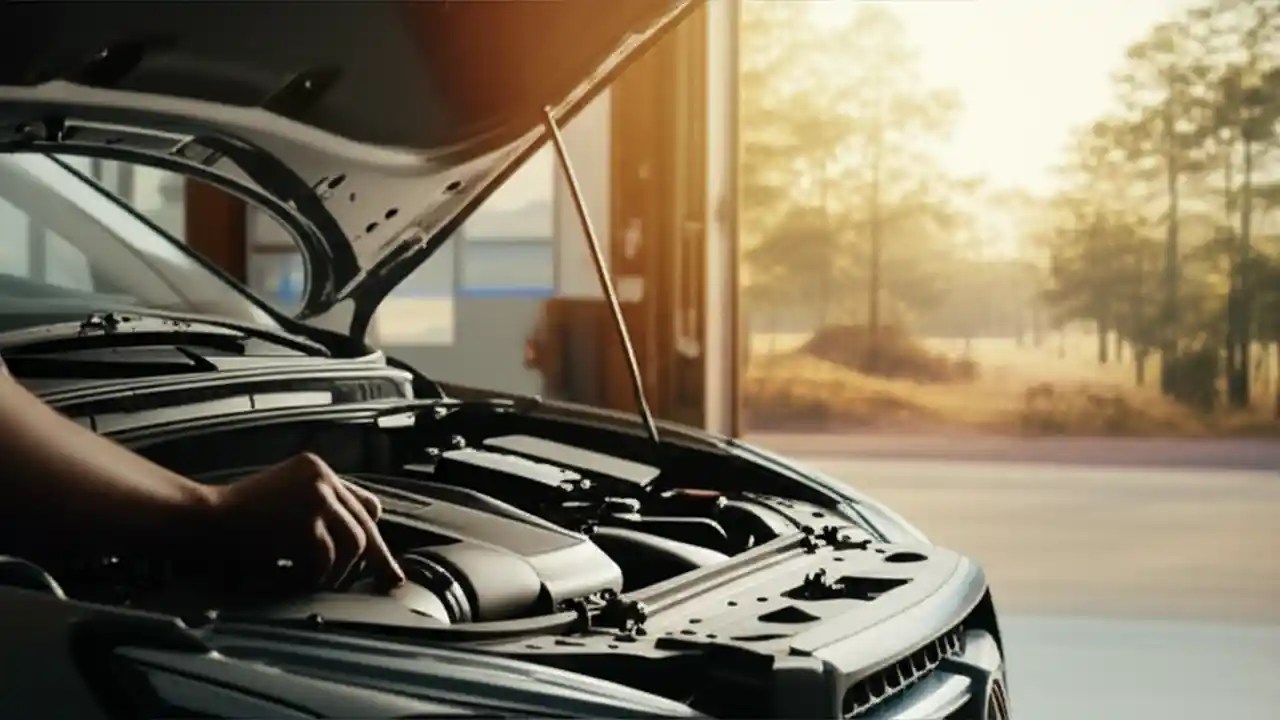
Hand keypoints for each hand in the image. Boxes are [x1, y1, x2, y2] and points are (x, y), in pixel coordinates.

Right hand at [208, 453, 404, 590]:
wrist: (205, 517)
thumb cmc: (239, 516)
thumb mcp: (286, 498)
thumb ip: (319, 509)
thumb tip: (360, 541)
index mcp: (317, 469)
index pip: (363, 503)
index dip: (374, 532)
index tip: (383, 558)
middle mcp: (323, 478)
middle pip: (365, 524)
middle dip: (377, 559)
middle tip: (389, 581)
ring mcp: (317, 498)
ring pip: (353, 545)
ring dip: (339, 571)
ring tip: (320, 582)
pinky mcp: (307, 522)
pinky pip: (328, 559)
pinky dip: (316, 576)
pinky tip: (301, 580)